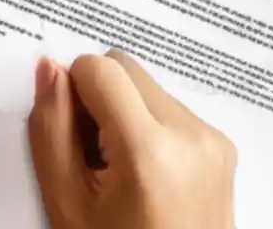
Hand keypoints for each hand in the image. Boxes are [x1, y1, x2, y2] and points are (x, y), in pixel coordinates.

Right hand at [27, 51, 235, 228]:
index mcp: (151, 151)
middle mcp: (191, 136)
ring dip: (126, 115)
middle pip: (127, 70)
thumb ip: (51, 130)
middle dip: (100, 99)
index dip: (73, 91)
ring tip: (119, 173)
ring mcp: (213, 141)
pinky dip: (150, 129)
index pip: (101, 69)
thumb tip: (49, 70)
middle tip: (91, 156)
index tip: (70, 130)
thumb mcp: (68, 203)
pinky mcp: (223, 147)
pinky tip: (143, 176)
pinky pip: (173, 111)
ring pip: (150, 88)